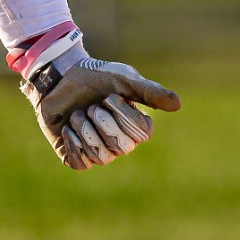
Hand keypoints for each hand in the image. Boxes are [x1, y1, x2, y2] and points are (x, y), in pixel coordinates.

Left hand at [23, 55, 181, 169]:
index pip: (141, 135)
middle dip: (102, 123)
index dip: (123, 116)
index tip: (109, 97)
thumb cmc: (97, 76)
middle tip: (92, 106)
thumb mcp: (125, 79)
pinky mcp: (76, 157)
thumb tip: (178, 105)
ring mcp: (98, 152)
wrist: (61, 77)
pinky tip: (68, 127)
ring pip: (99, 157)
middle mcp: (120, 143)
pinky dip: (72, 142)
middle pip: (120, 148)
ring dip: (85, 129)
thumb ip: (150, 92)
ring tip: (78, 114)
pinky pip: (79, 163)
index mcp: (136, 127)